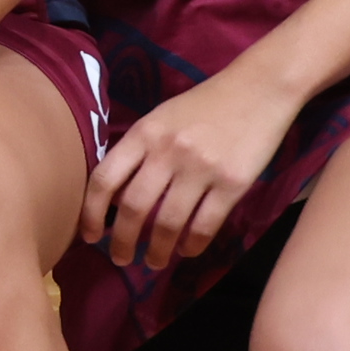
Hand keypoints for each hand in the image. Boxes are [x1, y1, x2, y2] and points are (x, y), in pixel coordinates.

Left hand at [84, 61, 296, 276]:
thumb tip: (114, 196)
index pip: (104, 179)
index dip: (91, 213)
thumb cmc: (205, 105)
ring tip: (153, 262)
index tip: (90, 236)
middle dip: (122, 240)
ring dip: (157, 250)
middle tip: (120, 258)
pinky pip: (206, 224)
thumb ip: (138, 151)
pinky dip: (192, 244)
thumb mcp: (161, 118)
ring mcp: (201, 168)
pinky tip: (187, 251)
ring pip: (167, 222)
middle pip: (133, 207)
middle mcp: (167, 151)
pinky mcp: (233, 183)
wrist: (259, 88)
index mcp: (144, 133)